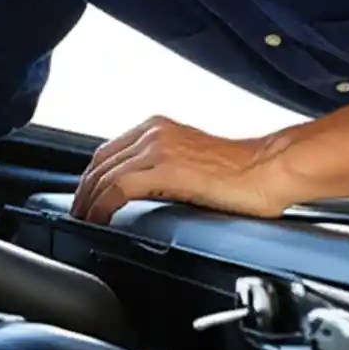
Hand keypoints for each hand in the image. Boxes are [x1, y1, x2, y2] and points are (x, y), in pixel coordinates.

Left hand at [71, 115, 288, 223]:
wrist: (271, 169)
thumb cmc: (241, 172)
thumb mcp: (188, 162)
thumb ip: (162, 169)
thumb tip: (140, 192)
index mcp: (156, 128)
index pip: (107, 153)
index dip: (90, 178)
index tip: (84, 199)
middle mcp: (152, 132)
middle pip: (99, 163)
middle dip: (83, 191)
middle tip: (77, 215)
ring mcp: (157, 148)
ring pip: (104, 175)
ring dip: (88, 201)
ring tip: (84, 221)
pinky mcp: (166, 168)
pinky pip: (119, 188)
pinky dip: (102, 205)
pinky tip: (99, 219)